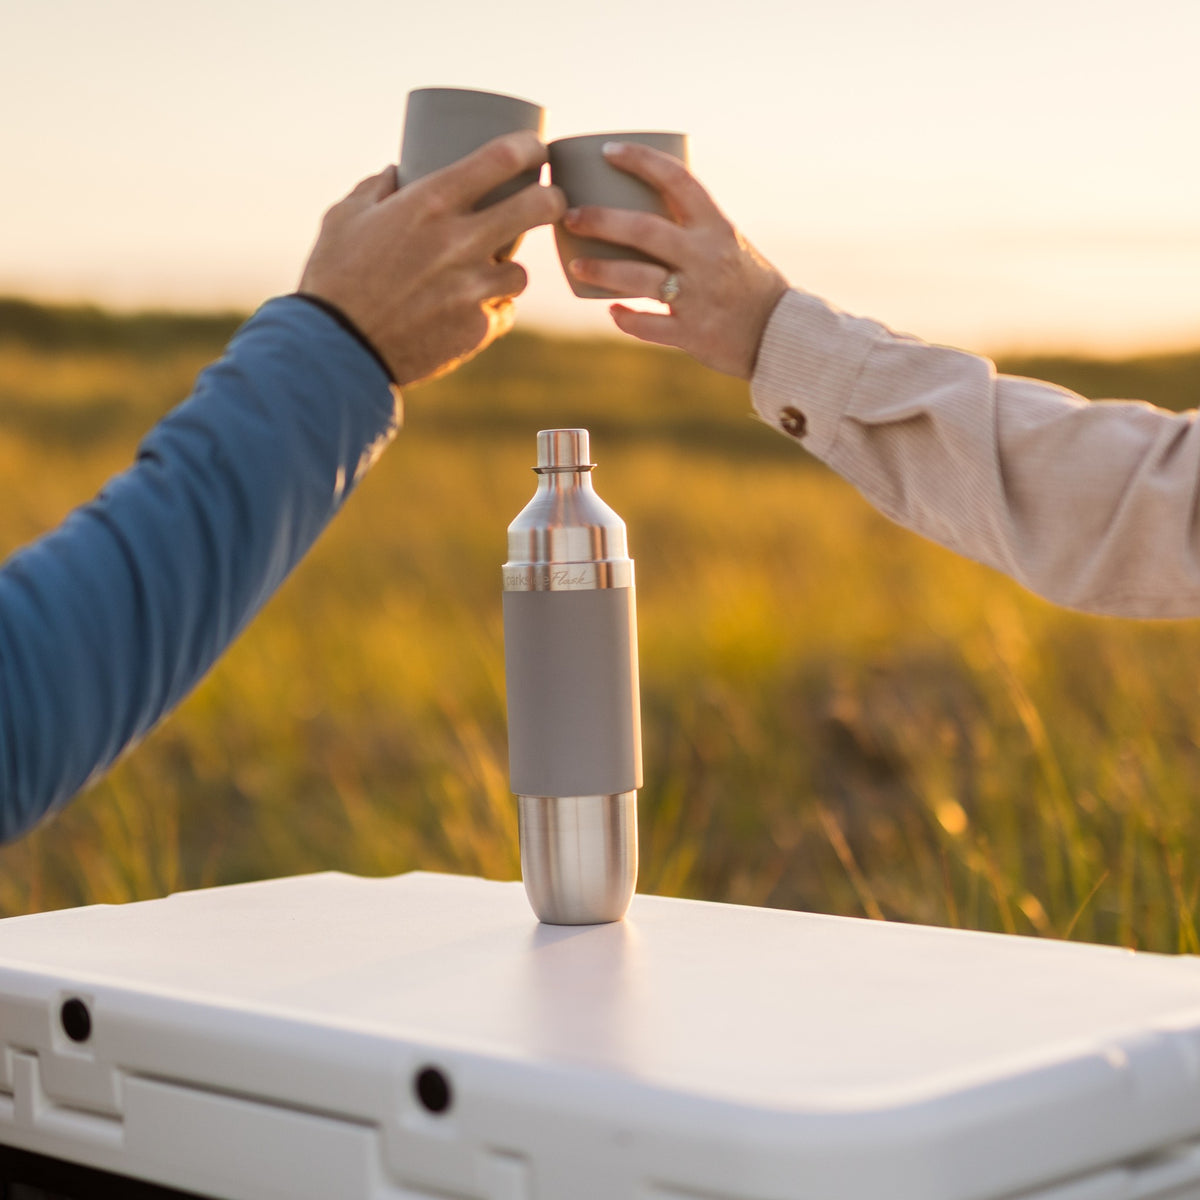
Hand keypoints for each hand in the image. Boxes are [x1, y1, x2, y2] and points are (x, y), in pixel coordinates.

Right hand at [299, 131, 564, 385]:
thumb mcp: (344, 218)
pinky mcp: (476, 329)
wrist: (337, 349)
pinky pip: (501, 314)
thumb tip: (396, 172)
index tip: (537, 152)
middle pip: (538, 209)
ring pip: (520, 273)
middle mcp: (459, 242)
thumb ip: (374, 189)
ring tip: (482, 276)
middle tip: (551, 204)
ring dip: (506, 272)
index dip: (529, 150)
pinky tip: (467, 313)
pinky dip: (489, 312)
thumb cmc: (334, 278)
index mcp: (428, 203)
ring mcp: (473, 289)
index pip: (499, 160)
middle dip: (554, 201)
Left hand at [562, 143, 787, 379]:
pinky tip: (612, 311)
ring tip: (576, 266)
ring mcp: (698, 298)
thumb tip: (638, 200)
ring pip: (640, 280)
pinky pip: (649, 327)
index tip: (609, 152)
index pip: (677, 181)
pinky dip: (627, 320)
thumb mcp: (727, 242)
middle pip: (645, 230)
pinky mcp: (692, 334)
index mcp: (716, 228)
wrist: (780, 333)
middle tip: (570, 215)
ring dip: (602, 271)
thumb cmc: (746, 282)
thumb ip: (690, 225)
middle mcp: (707, 258)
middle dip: (602, 220)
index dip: (642, 161)